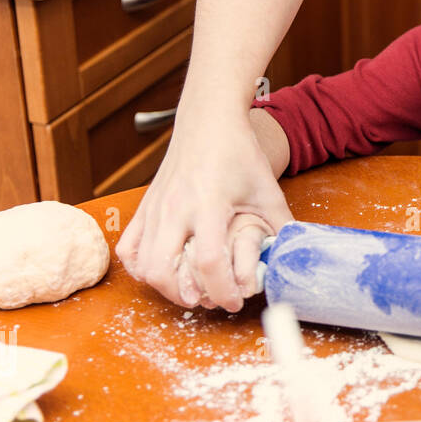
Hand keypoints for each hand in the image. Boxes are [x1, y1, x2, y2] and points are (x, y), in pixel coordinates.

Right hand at [117, 110, 292, 311]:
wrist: (209, 120)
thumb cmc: (239, 153)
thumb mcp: (267, 189)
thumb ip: (281, 225)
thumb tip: (291, 256)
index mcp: (209, 205)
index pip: (208, 262)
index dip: (222, 290)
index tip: (235, 301)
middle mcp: (175, 209)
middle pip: (165, 271)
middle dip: (188, 296)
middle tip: (210, 299)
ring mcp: (155, 209)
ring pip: (144, 265)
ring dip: (164, 286)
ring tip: (189, 288)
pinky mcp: (144, 207)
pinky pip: (128, 249)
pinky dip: (140, 267)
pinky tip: (163, 269)